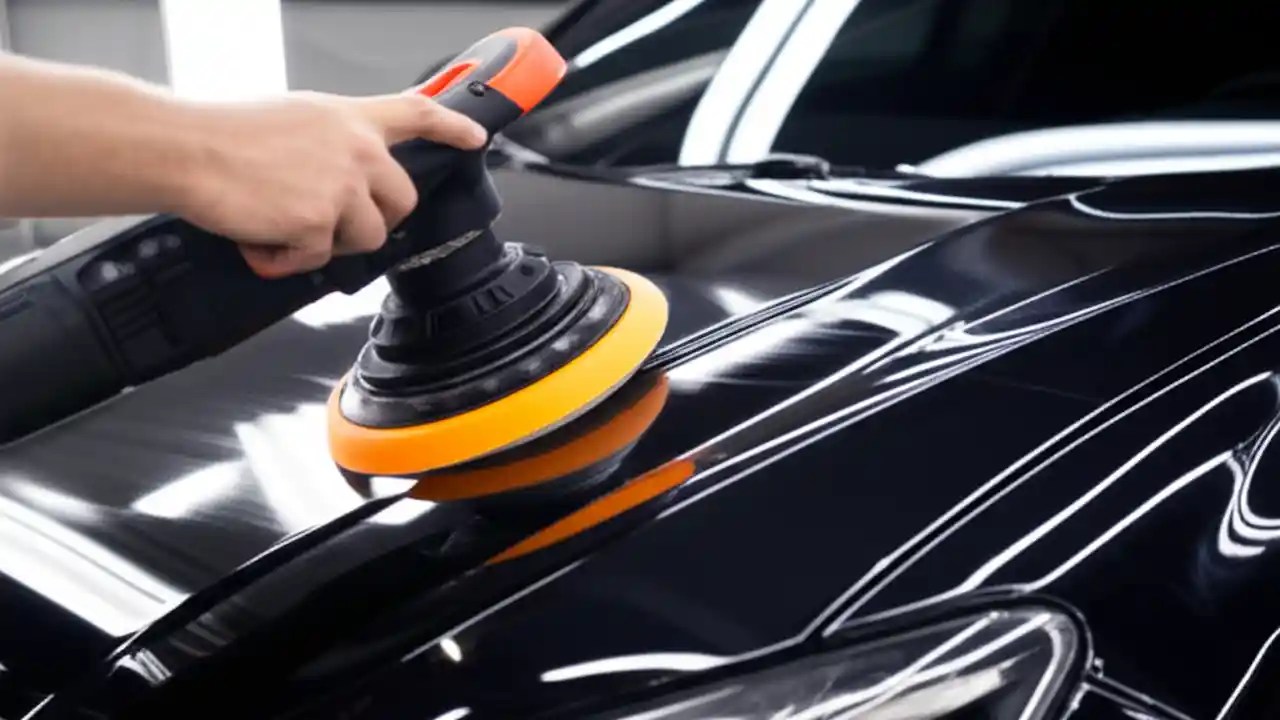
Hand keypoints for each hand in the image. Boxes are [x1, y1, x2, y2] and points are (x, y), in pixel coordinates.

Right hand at [174, 91, 486, 277]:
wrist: (187, 150)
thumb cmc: (225, 134)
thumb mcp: (296, 118)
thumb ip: (334, 141)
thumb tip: (345, 175)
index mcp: (349, 119)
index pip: (417, 113)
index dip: (452, 126)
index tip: (475, 137)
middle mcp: (356, 149)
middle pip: (403, 200)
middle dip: (374, 219)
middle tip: (331, 221)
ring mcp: (342, 187)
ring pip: (368, 237)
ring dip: (330, 242)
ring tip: (285, 226)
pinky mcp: (321, 222)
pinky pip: (320, 259)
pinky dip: (289, 258)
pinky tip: (262, 237)